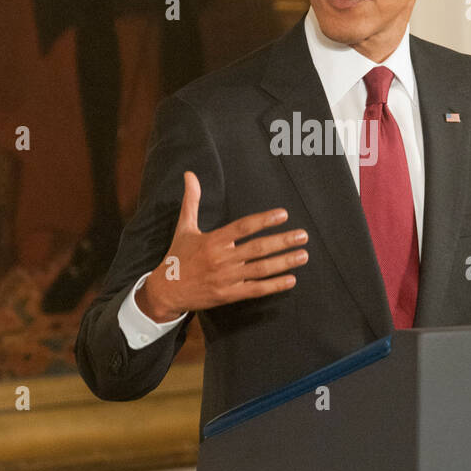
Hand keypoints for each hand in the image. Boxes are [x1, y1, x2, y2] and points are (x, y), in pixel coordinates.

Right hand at [137, 172, 307, 321]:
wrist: (166, 290)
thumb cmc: (178, 256)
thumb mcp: (184, 227)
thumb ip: (192, 201)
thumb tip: (190, 174)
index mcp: (213, 240)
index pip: (243, 227)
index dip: (264, 220)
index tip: (283, 214)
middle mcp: (221, 259)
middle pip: (257, 249)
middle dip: (282, 242)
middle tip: (303, 236)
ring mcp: (226, 279)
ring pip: (260, 269)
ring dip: (284, 262)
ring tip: (303, 255)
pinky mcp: (229, 295)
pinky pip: (255, 289)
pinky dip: (274, 286)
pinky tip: (291, 279)